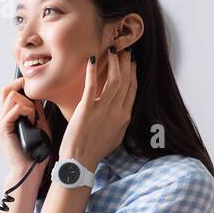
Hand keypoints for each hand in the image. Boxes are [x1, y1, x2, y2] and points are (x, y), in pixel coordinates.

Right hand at [0, 73, 51, 177]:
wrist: (30, 170)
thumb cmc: (36, 153)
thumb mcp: (40, 125)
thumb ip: (37, 111)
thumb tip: (37, 95)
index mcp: (9, 117)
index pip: (8, 92)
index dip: (19, 85)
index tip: (34, 88)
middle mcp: (2, 118)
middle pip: (6, 90)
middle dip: (22, 88)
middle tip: (35, 96)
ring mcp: (1, 123)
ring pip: (12, 97)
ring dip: (28, 103)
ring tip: (35, 117)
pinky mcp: (3, 129)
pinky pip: (15, 109)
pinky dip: (27, 111)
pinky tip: (33, 121)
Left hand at [59, 48, 136, 169]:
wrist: (80, 162)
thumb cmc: (94, 151)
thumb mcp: (115, 136)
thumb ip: (119, 121)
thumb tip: (122, 111)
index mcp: (124, 117)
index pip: (132, 89)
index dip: (133, 73)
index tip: (131, 62)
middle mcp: (117, 112)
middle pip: (125, 81)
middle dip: (125, 63)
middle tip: (123, 50)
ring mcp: (103, 110)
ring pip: (113, 80)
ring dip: (113, 63)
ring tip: (111, 51)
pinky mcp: (87, 109)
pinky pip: (92, 86)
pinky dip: (92, 71)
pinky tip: (92, 59)